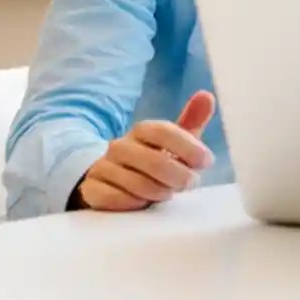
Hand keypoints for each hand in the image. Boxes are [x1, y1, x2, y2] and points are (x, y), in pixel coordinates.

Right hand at [76, 91, 216, 211]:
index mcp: (142, 131)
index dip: (188, 147)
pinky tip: (143, 203)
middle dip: (179, 176)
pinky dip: (136, 204)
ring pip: (139, 184)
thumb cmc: (151, 159)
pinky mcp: (92, 189)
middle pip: (155, 161)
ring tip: (167, 192)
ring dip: (160, 192)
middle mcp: (119, 146)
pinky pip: (117, 199)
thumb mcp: (172, 142)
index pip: (163, 131)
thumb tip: (207, 96)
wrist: (110, 178)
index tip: (206, 161)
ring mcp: (103, 168)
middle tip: (189, 183)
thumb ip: (191, 121)